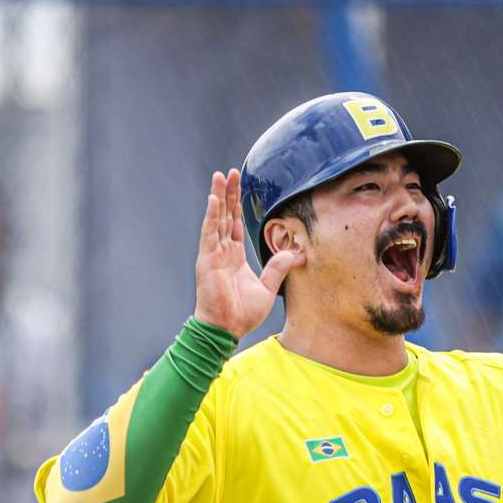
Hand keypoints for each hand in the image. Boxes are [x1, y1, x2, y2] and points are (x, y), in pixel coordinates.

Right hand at [193, 169, 301, 338]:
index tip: (239, 186)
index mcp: (234, 256)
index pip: (236, 224)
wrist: (227, 329)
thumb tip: (296, 254)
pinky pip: (209, 234)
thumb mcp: (267, 287)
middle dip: (228, 194)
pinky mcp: (207, 261)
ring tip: (220, 176)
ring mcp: (212, 254)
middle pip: (225, 216)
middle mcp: (222, 251)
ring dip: (218, 197)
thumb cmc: (242, 313)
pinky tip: (215, 200)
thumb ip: (278, 268)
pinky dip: (212, 216)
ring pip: (216, 219)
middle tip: (230, 172)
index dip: (237, 205)